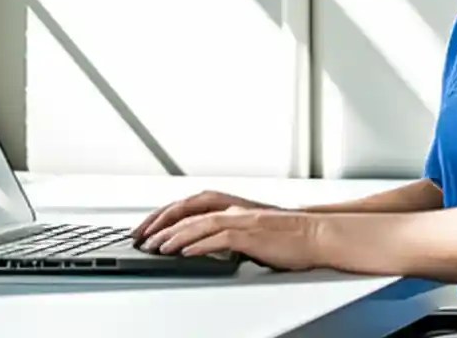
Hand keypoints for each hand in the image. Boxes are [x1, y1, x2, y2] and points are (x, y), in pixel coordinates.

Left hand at [131, 190, 277, 242]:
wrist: (315, 234)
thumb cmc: (285, 234)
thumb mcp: (249, 228)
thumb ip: (225, 231)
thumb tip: (199, 243)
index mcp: (230, 204)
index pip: (187, 205)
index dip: (163, 215)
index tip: (145, 229)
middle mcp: (232, 207)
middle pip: (187, 210)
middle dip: (160, 223)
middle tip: (141, 238)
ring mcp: (242, 219)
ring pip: (199, 223)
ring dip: (175, 236)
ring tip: (157, 247)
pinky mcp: (252, 234)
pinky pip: (219, 237)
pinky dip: (199, 244)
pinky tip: (185, 252)